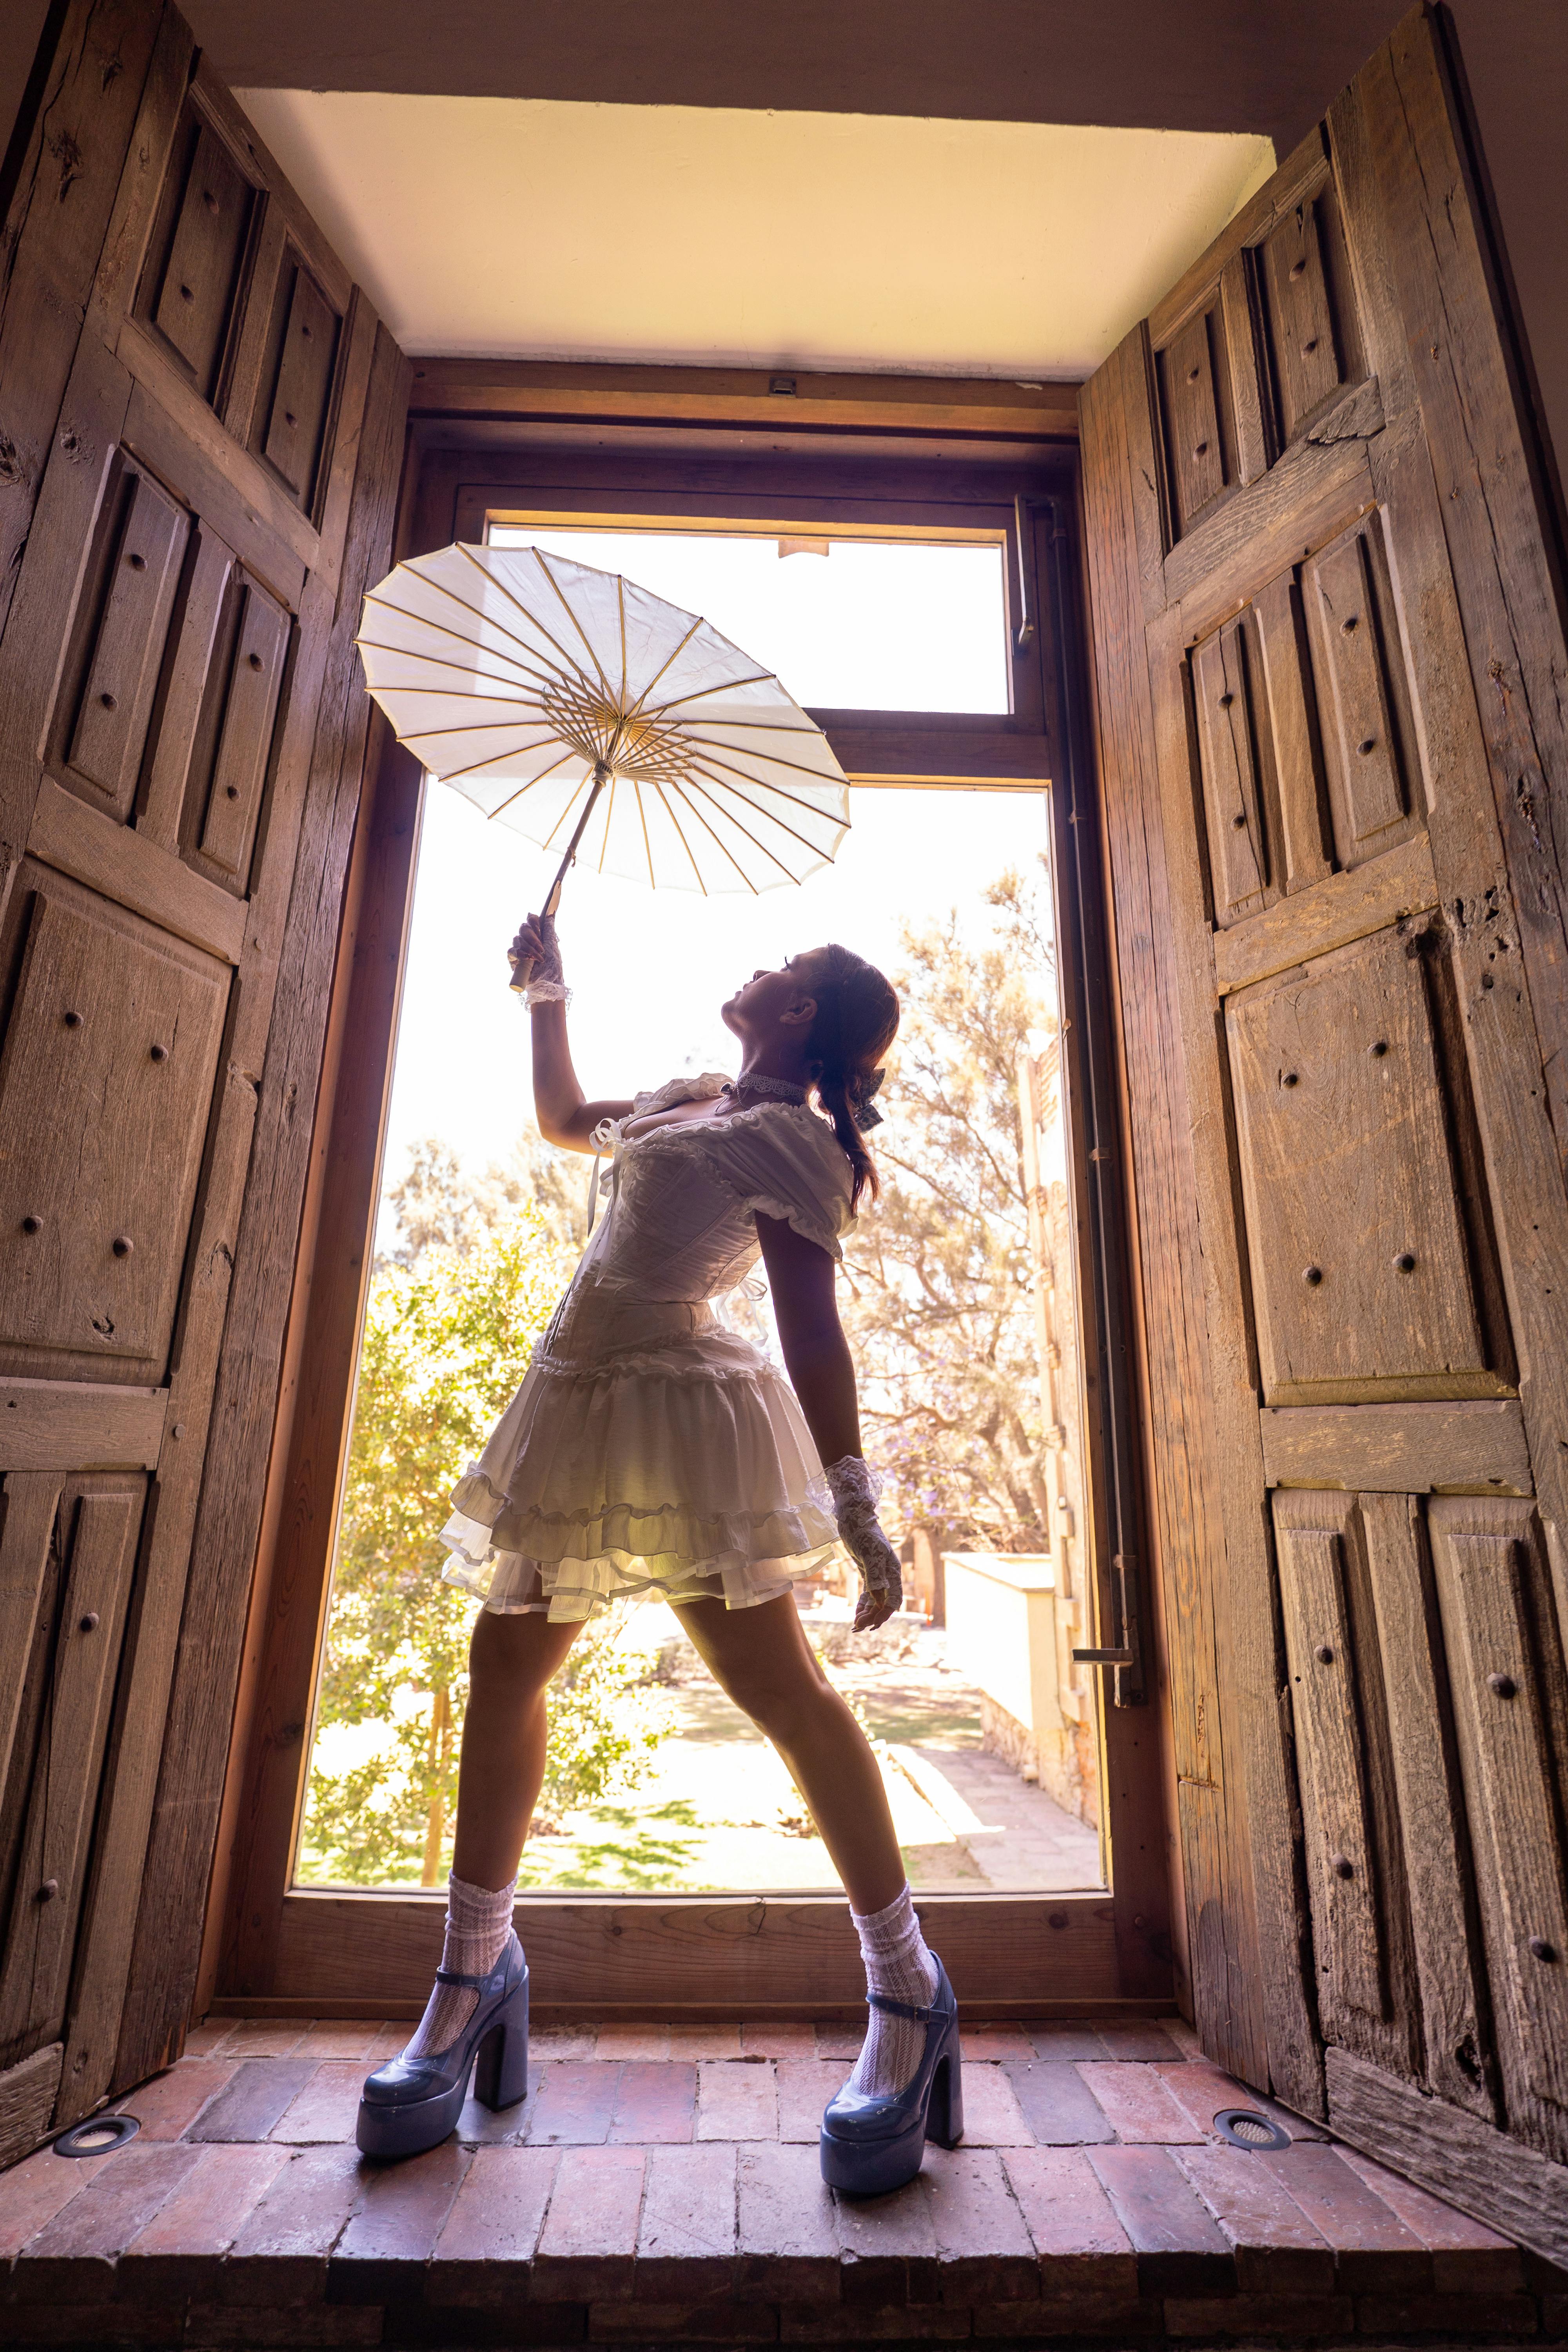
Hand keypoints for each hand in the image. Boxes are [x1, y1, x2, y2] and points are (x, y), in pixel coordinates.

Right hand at [508, 910, 562, 993]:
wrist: (547, 986)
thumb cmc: (552, 968)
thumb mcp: (553, 947)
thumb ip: (549, 930)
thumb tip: (551, 912)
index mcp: (539, 935)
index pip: (531, 920)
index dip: (533, 921)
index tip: (539, 929)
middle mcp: (528, 941)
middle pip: (523, 928)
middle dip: (532, 937)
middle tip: (540, 948)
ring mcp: (520, 950)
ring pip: (517, 939)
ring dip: (528, 947)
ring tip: (537, 958)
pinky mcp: (513, 960)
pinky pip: (511, 951)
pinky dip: (519, 953)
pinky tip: (526, 959)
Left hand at [821, 1456, 903, 1631]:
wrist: (853, 1515)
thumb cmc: (861, 1531)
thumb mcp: (868, 1553)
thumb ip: (875, 1576)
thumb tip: (880, 1600)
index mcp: (892, 1571)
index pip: (893, 1599)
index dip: (884, 1614)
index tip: (871, 1625)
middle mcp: (888, 1574)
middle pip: (884, 1602)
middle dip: (873, 1616)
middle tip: (857, 1628)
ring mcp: (878, 1572)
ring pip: (876, 1599)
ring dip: (867, 1613)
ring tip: (855, 1626)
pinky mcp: (868, 1570)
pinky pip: (868, 1593)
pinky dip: (863, 1604)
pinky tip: (856, 1613)